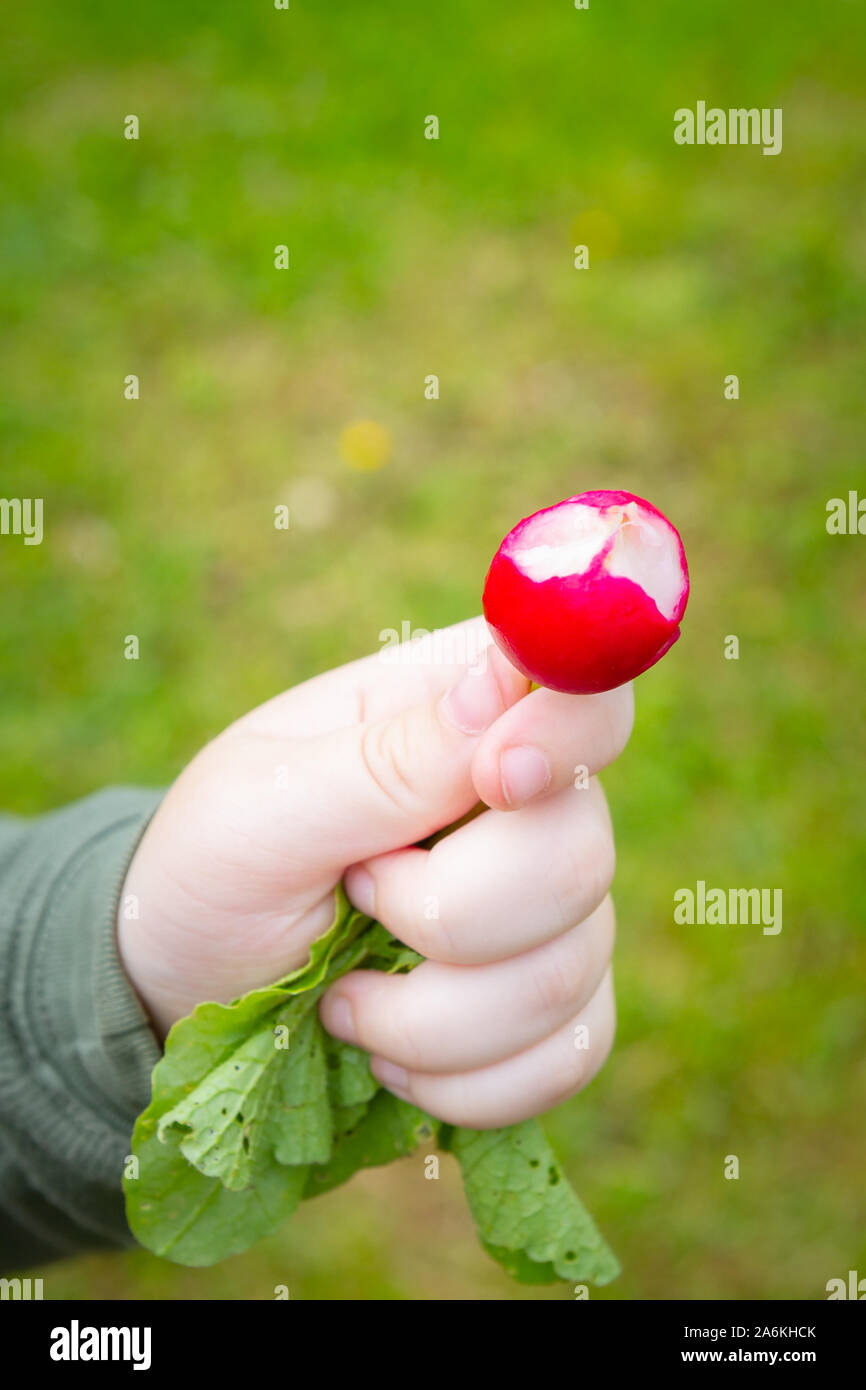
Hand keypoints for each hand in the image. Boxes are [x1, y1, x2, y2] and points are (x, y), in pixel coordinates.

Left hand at [118, 617, 632, 1127]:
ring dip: (436, 1019)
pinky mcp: (551, 1005)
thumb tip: (506, 679)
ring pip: (573, 969)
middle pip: (581, 855)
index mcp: (459, 711)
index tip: (495, 784)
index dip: (567, 735)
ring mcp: (549, 907)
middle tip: (354, 902)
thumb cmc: (214, 868)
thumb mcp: (265, 806)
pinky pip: (572, 1051)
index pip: (581, 694)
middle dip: (452, 918)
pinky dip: (472, 1081)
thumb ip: (387, 758)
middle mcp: (528, 802)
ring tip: (343, 1000)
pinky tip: (390, 1060)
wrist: (188, 991)